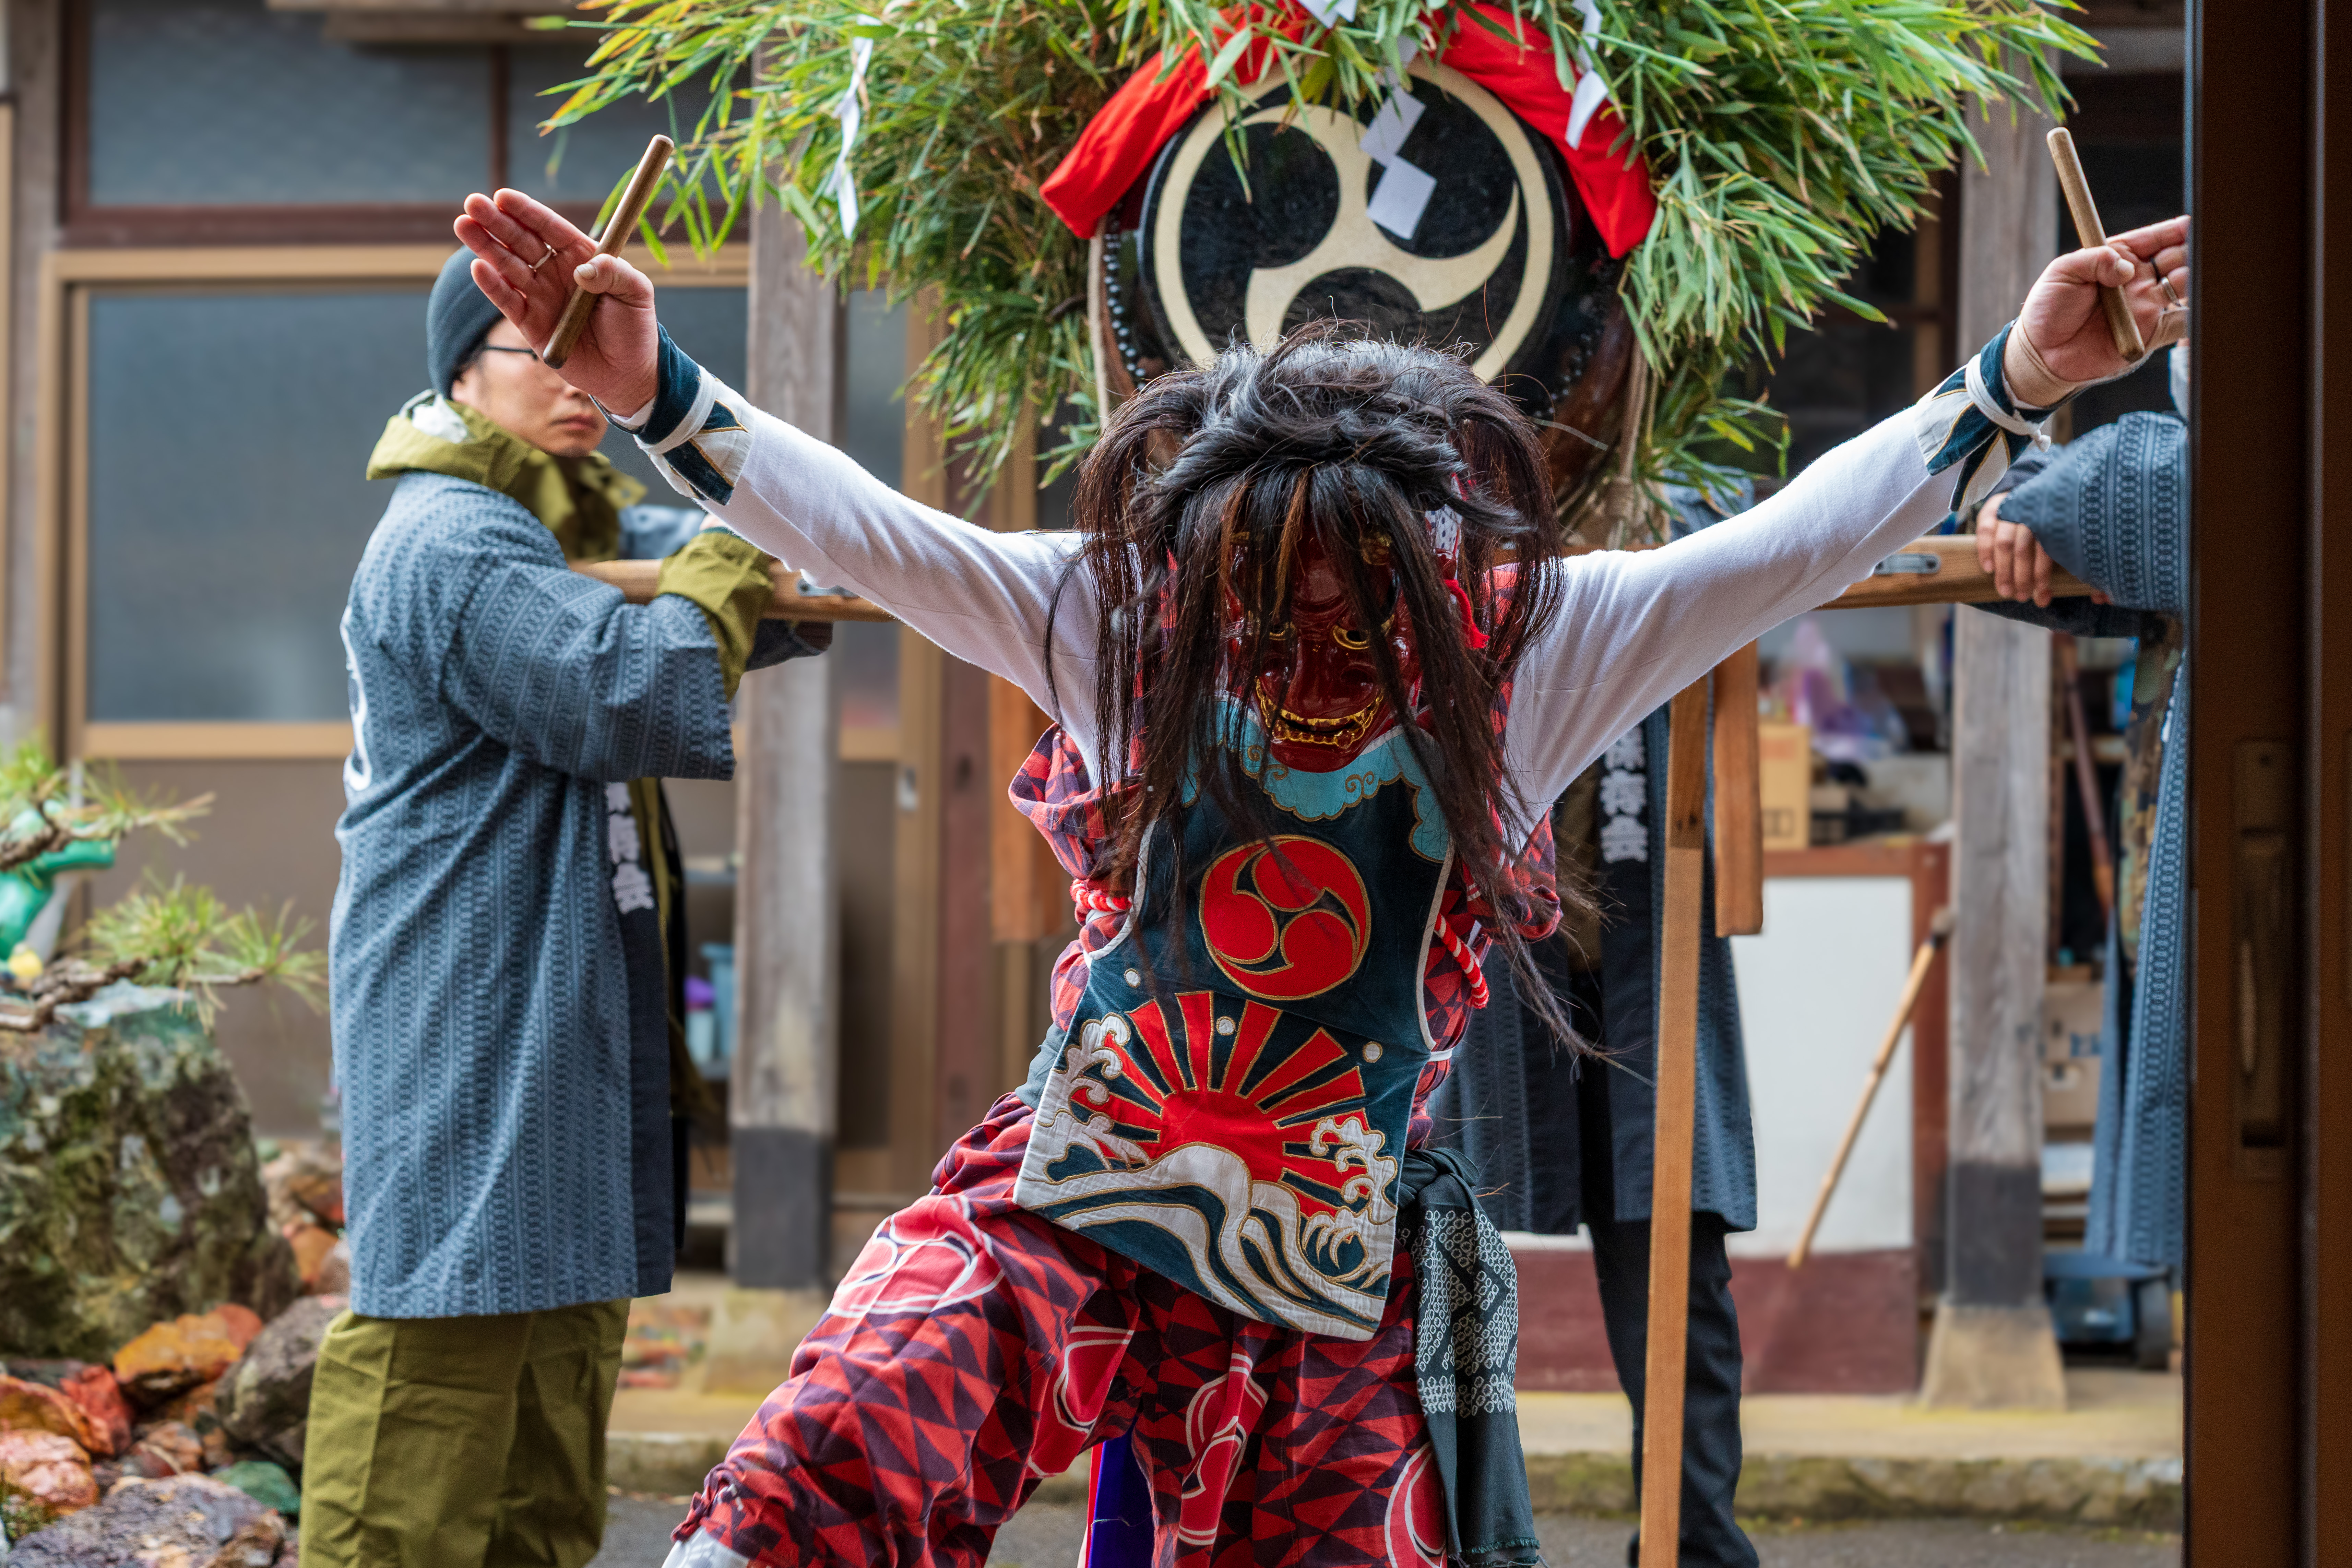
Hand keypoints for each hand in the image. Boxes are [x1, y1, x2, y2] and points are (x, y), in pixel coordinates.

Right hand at [454, 189, 659, 414]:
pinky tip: (478, 267)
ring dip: (486, 246)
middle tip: (472, 203)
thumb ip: (615, 272)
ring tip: (464, 225)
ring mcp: (540, 296)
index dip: (526, 212)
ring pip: (508, 266)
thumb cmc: (635, 328)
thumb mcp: (637, 293)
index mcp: (581, 256)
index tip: (503, 197)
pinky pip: (507, 300)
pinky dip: (493, 285)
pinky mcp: (530, 324)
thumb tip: (584, 269)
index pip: (549, 228)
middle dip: (497, 222)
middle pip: (521, 241)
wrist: (628, 373)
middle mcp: (556, 272)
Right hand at [1975, 495, 2108, 608]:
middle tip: (2021, 598)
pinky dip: (1985, 550)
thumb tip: (2103, 599)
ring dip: (2004, 570)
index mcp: (2057, 517)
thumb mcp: (2073, 537)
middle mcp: (2033, 511)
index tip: (2042, 598)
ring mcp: (2012, 508)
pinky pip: (1986, 528)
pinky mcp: (1994, 506)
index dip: (2042, 576)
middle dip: (2021, 577)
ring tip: (2006, 592)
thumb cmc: (2058, 522)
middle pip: (2024, 548)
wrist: (2036, 491)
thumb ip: (2084, 564)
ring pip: (2005, 542)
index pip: (2047, 550)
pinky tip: (1989, 569)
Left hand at [2010, 214, 2189, 396]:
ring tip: (2204, 271)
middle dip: (2196, 250)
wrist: (2042, 353)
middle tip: (2210, 245)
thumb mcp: (2062, 272)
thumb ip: (2093, 260)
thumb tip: (2125, 268)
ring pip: (2187, 286)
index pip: (2158, 237)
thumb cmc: (2048, 308)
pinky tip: (2205, 305)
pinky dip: (2197, 314)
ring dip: (2198, 278)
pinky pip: (2182, 322)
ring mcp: (2148, 305)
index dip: (2179, 229)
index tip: (2195, 223)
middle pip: (2180, 257)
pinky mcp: (2151, 333)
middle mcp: (2141, 279)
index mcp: (2121, 257)